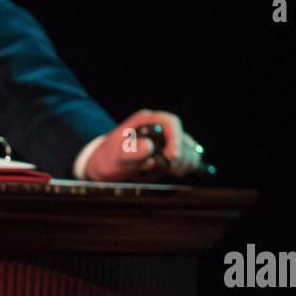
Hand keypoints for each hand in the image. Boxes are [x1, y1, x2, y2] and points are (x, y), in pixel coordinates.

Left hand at [84, 110, 202, 181]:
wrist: (106, 166)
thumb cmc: (108, 157)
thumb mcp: (114, 155)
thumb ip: (130, 152)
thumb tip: (149, 147)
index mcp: (147, 121)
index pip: (170, 123)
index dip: (175, 139)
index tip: (171, 157)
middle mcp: (160, 128)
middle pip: (183, 138)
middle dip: (177, 157)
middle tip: (164, 170)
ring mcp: (168, 141)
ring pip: (189, 150)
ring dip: (179, 165)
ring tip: (161, 172)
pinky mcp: (173, 153)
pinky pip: (190, 159)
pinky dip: (183, 168)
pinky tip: (168, 173)